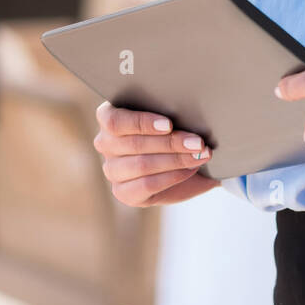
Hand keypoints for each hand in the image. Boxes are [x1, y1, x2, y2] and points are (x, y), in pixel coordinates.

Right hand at [92, 102, 221, 206]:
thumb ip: (172, 111)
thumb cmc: (170, 130)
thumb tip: (191, 112)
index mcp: (108, 116)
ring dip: (176, 160)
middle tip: (198, 142)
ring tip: (199, 156)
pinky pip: (147, 185)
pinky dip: (173, 176)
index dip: (142, 123)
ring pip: (142, 165)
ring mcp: (111, 169)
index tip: (169, 125)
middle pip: (134, 144)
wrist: (178, 161)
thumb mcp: (170, 117)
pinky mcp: (122, 192)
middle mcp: (104, 143)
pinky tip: (190, 170)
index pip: (114, 121)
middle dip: (171, 143)